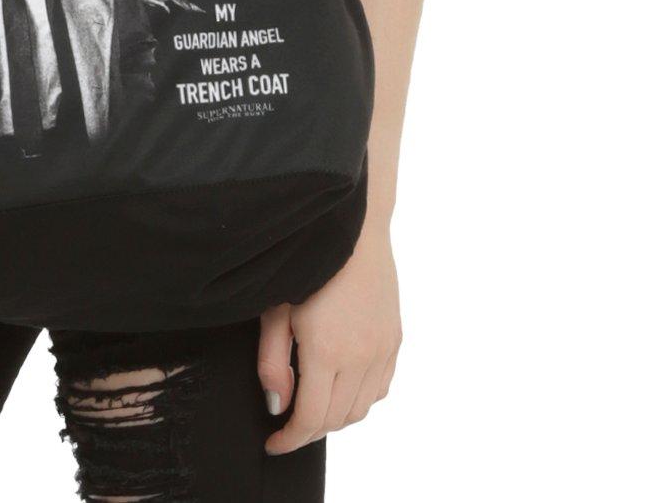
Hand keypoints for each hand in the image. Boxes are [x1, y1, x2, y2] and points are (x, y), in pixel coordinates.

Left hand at [256, 224, 401, 454]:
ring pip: (362, 409)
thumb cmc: (306, 259)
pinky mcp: (395, 339)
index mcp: (328, 350)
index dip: (290, 439)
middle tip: (287, 423)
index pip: (311, 418)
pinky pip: (380, 388)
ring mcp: (383, 348)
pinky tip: (341, 385)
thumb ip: (272, 362)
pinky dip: (360, 398)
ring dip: (336, 417)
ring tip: (312, 404)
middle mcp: (361, 355)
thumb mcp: (276, 308)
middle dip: (309, 429)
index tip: (274, 443)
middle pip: (337, 420)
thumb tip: (278, 405)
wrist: (352, 225)